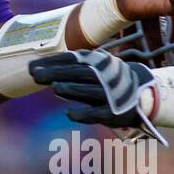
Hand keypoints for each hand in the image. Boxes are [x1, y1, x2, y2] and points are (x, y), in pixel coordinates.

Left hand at [28, 49, 166, 143]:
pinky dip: (83, 114)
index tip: (31, 67)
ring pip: (89, 91)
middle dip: (56, 73)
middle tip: (35, 75)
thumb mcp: (93, 69)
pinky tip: (69, 114)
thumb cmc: (107, 81)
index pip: (72, 60)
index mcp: (97, 62)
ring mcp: (110, 95)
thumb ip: (69, 70)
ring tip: (55, 87)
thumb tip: (37, 70)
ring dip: (72, 89)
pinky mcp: (113, 113)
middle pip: (78, 73)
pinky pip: (97, 114)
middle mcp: (104, 76)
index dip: (52, 62)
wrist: (142, 96)